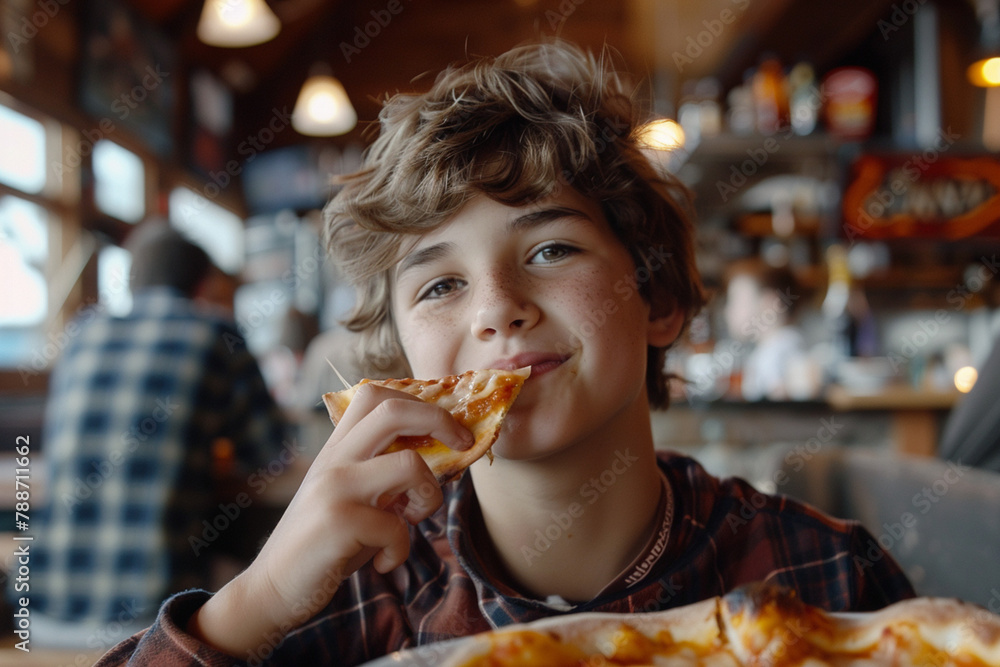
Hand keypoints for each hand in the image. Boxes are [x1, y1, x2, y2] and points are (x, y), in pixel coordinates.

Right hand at [188, 384, 473, 657]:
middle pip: (394, 410)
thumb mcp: (355, 498)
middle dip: (441, 421)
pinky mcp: (338, 522)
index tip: (450, 428)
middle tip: (464, 446)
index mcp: (338, 448)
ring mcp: (334, 487)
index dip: (420, 402)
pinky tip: (382, 561)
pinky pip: (398, 527)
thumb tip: (446, 456)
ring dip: (429, 497)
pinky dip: (400, 551)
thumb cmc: (326, 545)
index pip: (375, 395)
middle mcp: (334, 459)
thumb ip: (386, 475)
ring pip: (409, 465)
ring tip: (411, 520)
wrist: (272, 590)